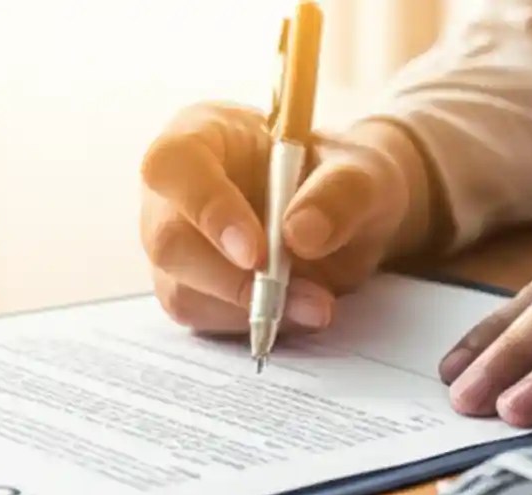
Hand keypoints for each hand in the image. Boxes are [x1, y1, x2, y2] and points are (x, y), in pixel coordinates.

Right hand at [139, 103, 427, 333]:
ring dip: (250, 308)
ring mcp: (175, 245)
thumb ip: (341, 192)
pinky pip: (203, 318)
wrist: (343, 216)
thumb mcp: (363, 171)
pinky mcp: (188, 289)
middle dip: (231, 279)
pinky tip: (293, 309)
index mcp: (201, 135)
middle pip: (168, 241)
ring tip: (315, 304)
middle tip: (300, 296)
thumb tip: (301, 235)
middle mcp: (173, 192)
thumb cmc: (340, 177)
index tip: (256, 253)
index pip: (174, 165)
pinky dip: (251, 323)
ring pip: (182, 290)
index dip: (206, 209)